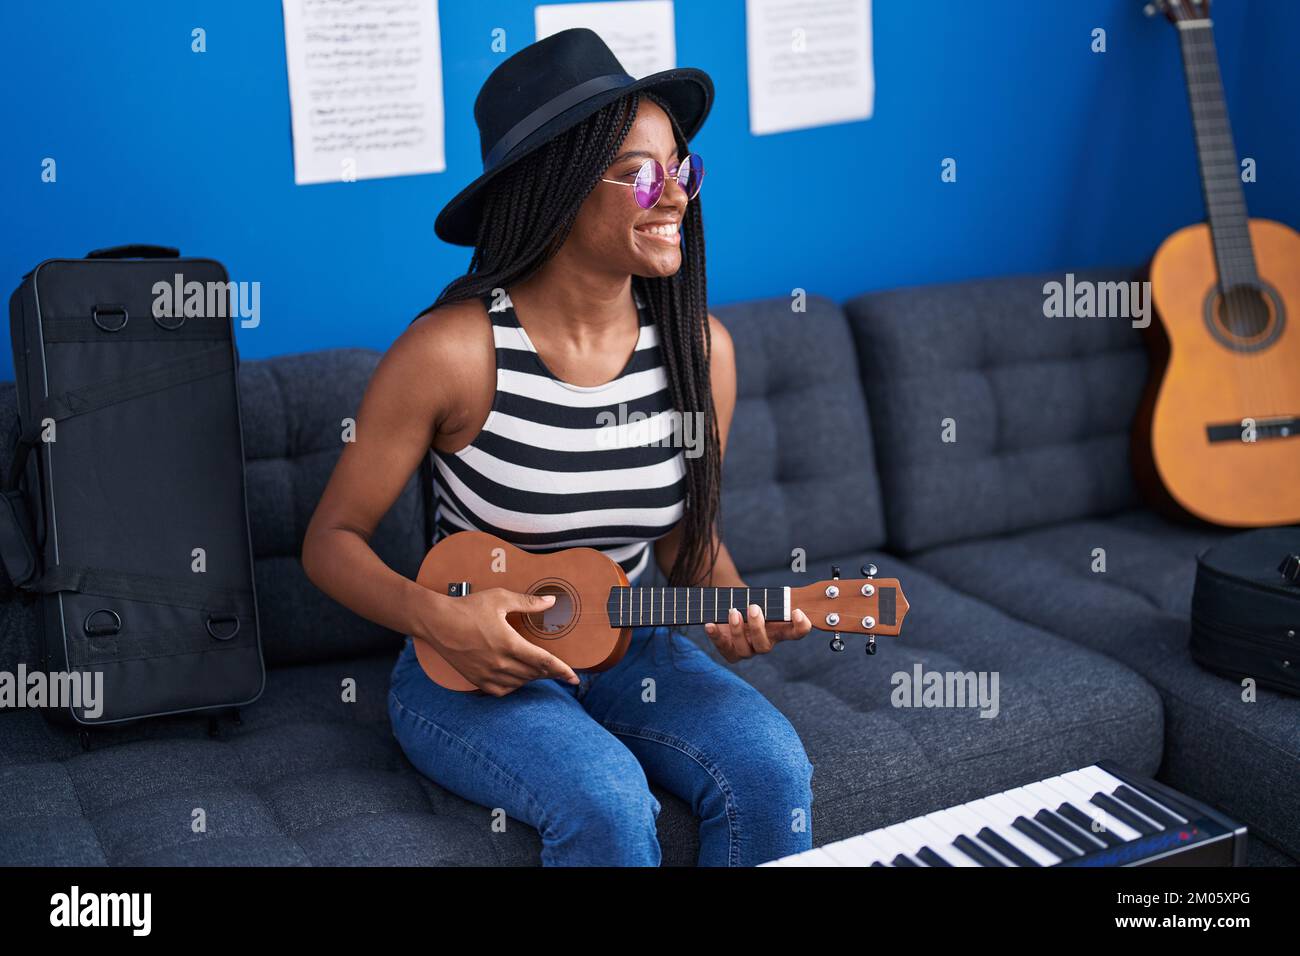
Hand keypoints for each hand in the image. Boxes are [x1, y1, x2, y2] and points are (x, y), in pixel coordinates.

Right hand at [415, 587, 580, 695]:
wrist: (438, 623)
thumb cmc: (468, 608)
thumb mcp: (501, 599)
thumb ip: (528, 603)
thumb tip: (551, 601)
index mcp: (510, 644)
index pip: (544, 662)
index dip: (562, 670)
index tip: (575, 676)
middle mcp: (500, 663)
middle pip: (535, 673)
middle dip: (550, 673)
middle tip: (561, 671)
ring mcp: (488, 674)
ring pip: (520, 682)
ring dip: (533, 677)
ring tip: (540, 670)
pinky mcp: (477, 680)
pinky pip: (503, 690)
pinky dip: (514, 685)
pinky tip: (518, 678)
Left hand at [704, 602, 811, 662]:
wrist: (730, 606)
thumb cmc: (750, 601)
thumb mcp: (761, 597)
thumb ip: (770, 598)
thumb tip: (781, 591)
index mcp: (779, 630)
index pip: (796, 633)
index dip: (801, 627)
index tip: (796, 612)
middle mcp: (765, 643)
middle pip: (765, 646)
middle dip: (758, 627)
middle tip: (753, 607)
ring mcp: (747, 650)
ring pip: (744, 650)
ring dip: (738, 630)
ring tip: (733, 612)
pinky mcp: (730, 652)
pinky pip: (723, 648)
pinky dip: (716, 636)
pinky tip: (710, 624)